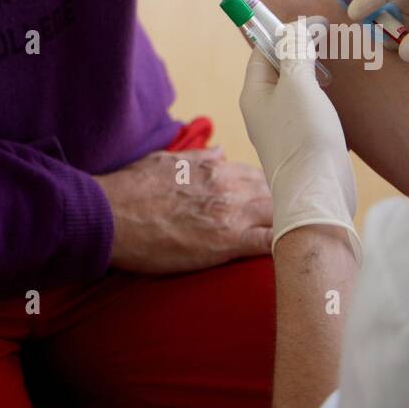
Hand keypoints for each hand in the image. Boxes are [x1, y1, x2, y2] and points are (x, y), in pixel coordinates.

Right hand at [92, 146, 272, 273]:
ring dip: (287, 225)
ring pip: (279, 216)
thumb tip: (221, 152)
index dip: (268, 190)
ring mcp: (230, 215)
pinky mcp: (227, 243)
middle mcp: (228, 187)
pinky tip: (289, 255)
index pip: (258, 176)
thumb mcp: (167, 161)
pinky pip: (269, 244)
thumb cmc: (133, 188)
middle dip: (283, 207)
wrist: (112, 215)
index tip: (271, 202)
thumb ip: (199, 158)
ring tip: (296, 239)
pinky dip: (282, 247)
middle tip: (287, 223)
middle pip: (275, 195)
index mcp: (215, 168)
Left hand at [239, 18, 361, 262]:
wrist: (318, 193)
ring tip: (334, 64)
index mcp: (254, 93)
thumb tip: (295, 28)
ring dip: (315, 76)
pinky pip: (310, 112)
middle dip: (301, 52)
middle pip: (280, 69)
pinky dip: (324, 100)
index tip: (311, 23)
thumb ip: (295, 53)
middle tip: (327, 39)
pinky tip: (339, 97)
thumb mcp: (298, 84)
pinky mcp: (304, 144)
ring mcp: (283, 129)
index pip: (262, 51)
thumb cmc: (303, 136)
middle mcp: (264, 110)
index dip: (283, 33)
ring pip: (297, 91)